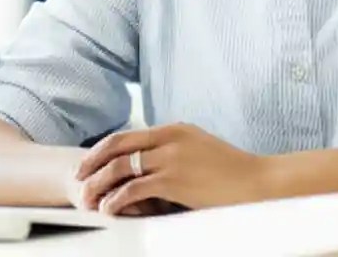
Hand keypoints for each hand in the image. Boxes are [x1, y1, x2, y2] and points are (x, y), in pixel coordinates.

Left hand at [74, 123, 269, 214]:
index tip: (89, 162)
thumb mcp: (201, 151)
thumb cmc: (235, 173)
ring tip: (88, 199)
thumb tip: (152, 163)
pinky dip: (117, 199)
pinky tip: (108, 208)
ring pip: (122, 168)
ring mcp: (171, 158)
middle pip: (118, 147)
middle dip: (93, 163)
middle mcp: (169, 139)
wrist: (260, 183)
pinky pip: (135, 189)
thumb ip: (176, 151)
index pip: (128, 135)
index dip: (103, 149)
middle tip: (78, 178)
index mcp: (175, 129)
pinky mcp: (174, 180)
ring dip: (100, 184)